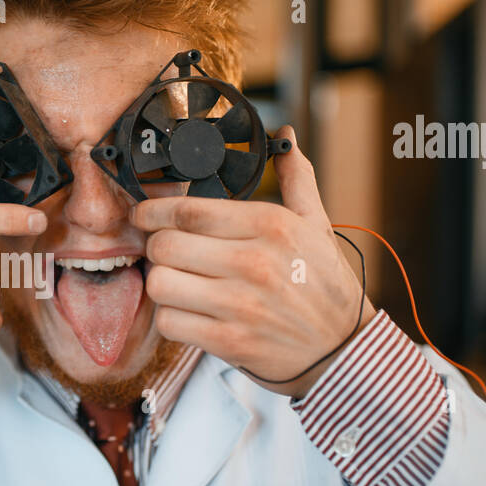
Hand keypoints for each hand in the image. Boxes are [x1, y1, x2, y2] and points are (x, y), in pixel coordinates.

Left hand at [130, 125, 376, 398]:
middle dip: (156, 247)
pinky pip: (170, 323)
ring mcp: (240, 304)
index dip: (154, 211)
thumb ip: (297, 180)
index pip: (189, 211)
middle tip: (165, 251)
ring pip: (160, 284)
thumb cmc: (324, 285)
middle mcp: (254, 263)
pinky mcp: (229, 341)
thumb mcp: (317, 225)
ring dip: (161, 283)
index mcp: (271, 226)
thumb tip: (286, 137)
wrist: (343, 347)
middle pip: (165, 245)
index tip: (143, 214)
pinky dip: (172, 318)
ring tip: (177, 281)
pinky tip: (188, 311)